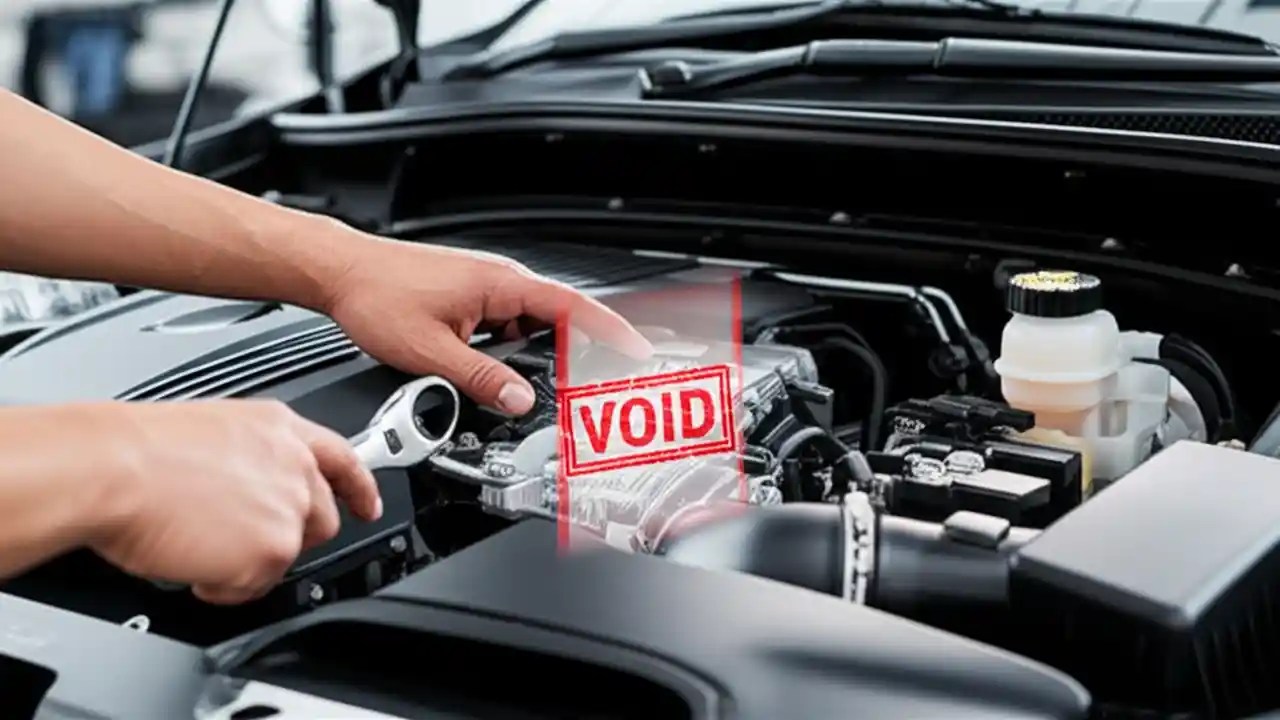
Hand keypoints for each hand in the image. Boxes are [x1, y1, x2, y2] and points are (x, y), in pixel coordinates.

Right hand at [87, 400, 381, 604]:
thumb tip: (248, 488)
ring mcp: (290, 511)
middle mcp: (296, 467)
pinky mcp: (273, 551)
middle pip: (322, 518)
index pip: (343, 460)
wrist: (115, 469)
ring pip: (288, 554)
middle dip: (289, 535)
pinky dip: (224, 586)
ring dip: (250, 561)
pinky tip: (193, 563)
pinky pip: (255, 586)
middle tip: (244, 540)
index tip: (367, 505)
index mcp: (281, 430)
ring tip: (201, 546)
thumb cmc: (140, 451)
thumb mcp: (214, 433)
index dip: (360, 488)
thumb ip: (252, 459)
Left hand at [324, 238, 652, 414]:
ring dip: (551, 353)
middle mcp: (500, 281)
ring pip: (536, 326)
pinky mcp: (473, 299)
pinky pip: (513, 326)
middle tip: (608, 382)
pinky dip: (523, 350)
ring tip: (564, 386)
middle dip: (588, 351)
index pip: (573, 309)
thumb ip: (480, 379)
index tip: (639, 350)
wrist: (341, 272)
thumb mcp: (430, 351)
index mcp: (501, 286)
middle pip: (562, 319)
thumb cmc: (377, 295)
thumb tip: (518, 401)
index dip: (612, 331)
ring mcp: (488, 289)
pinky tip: (513, 374)